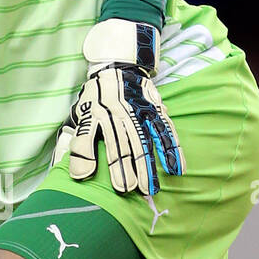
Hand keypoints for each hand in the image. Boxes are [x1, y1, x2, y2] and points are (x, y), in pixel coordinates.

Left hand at [52, 21, 184, 195]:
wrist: (116, 66)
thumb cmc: (95, 99)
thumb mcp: (82, 116)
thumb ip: (80, 145)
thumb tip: (80, 175)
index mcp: (101, 116)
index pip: (105, 144)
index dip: (108, 165)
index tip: (110, 185)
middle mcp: (121, 114)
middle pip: (128, 145)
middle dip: (131, 169)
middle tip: (134, 192)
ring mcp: (141, 112)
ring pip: (147, 140)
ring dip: (151, 165)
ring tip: (153, 188)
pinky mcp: (156, 109)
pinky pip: (166, 130)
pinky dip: (173, 149)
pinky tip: (178, 168)